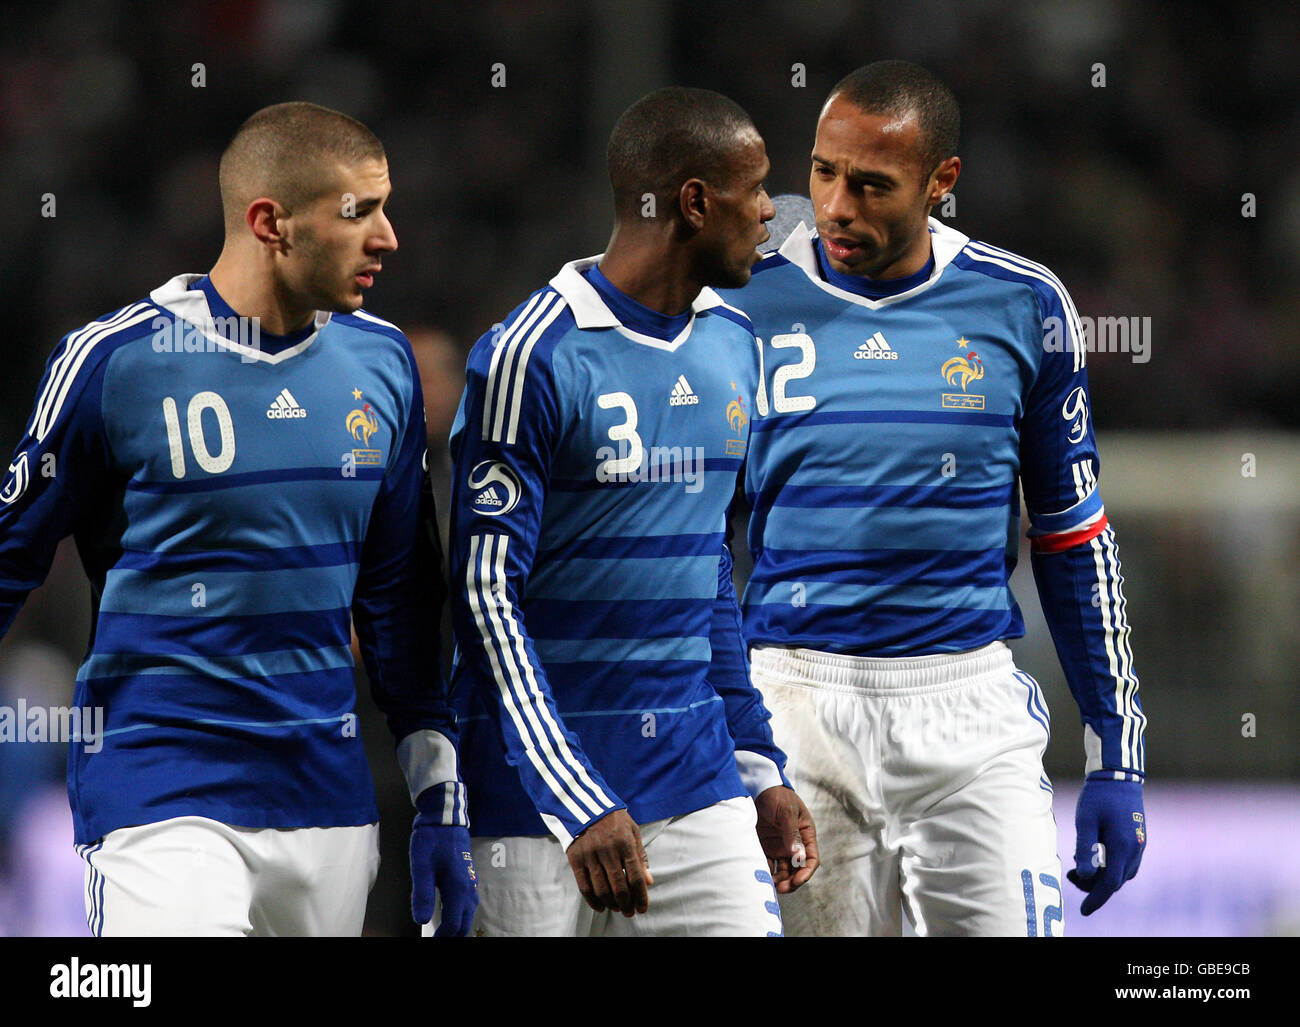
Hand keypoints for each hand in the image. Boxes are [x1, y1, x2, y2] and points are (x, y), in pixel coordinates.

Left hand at [410, 794, 477, 935]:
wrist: (444, 818)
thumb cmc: (431, 840)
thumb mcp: (421, 866)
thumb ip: (422, 894)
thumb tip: (421, 921)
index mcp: (457, 888)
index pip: (453, 923)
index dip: (442, 937)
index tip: (431, 942)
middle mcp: (468, 887)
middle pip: (465, 921)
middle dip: (454, 935)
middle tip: (439, 941)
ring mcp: (470, 881)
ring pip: (469, 912)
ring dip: (459, 926)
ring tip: (448, 934)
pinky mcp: (468, 875)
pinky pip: (469, 902)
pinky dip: (463, 914)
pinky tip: (455, 913)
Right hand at [565, 809, 652, 916]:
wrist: (584, 804)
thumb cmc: (614, 819)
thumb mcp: (632, 831)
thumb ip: (641, 856)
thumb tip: (648, 881)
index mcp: (625, 843)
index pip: (635, 877)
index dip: (640, 896)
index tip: (642, 908)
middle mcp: (608, 850)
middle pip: (619, 887)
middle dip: (626, 904)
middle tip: (629, 912)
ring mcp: (590, 855)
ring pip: (602, 889)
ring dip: (611, 904)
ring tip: (617, 908)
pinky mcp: (576, 859)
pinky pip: (584, 886)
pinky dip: (593, 901)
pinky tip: (600, 907)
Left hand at [754, 785, 818, 892]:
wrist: (757, 787)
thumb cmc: (777, 796)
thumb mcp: (787, 812)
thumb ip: (792, 833)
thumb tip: (798, 856)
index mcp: (806, 835)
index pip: (811, 859)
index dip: (806, 872)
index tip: (797, 881)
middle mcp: (795, 844)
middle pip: (797, 869)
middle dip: (791, 881)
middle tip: (781, 888)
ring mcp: (780, 847)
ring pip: (783, 871)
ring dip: (779, 880)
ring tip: (769, 885)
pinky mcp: (766, 847)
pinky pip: (768, 865)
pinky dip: (766, 872)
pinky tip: (760, 875)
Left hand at [1066, 776, 1144, 915]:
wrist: (1118, 775)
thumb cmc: (1098, 797)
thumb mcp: (1085, 821)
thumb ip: (1084, 849)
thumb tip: (1083, 875)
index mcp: (1123, 847)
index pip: (1110, 883)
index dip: (1096, 898)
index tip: (1084, 911)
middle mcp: (1135, 849)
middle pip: (1116, 881)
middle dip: (1094, 886)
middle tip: (1071, 874)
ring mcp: (1139, 844)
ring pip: (1122, 873)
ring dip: (1102, 876)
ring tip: (1079, 865)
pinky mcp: (1137, 838)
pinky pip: (1125, 862)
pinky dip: (1110, 866)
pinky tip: (1094, 855)